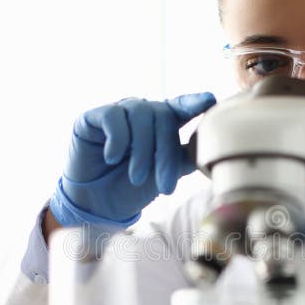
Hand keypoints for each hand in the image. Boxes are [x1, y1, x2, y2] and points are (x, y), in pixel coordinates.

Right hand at [49, 93, 215, 226]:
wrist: (98, 204)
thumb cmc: (133, 189)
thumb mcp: (164, 176)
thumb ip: (185, 159)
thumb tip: (208, 148)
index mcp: (162, 123)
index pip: (181, 107)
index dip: (194, 102)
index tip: (210, 100)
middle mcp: (142, 113)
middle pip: (163, 117)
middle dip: (165, 153)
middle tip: (166, 186)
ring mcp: (119, 112)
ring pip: (140, 115)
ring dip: (142, 151)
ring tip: (137, 177)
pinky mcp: (94, 116)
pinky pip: (113, 116)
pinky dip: (117, 140)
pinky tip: (112, 158)